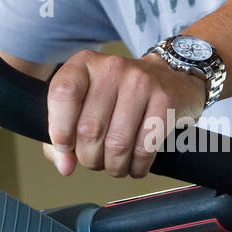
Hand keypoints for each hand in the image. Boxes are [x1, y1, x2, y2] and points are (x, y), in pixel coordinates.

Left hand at [42, 49, 206, 178]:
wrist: (172, 78)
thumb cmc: (122, 95)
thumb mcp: (87, 102)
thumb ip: (64, 132)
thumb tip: (64, 166)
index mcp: (85, 64)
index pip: (62, 95)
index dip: (60, 129)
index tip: (66, 147)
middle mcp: (113, 68)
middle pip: (90, 129)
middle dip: (89, 158)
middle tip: (95, 160)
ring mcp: (142, 83)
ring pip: (117, 144)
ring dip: (113, 166)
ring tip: (116, 165)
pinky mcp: (165, 102)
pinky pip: (144, 149)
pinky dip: (137, 167)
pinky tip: (136, 165)